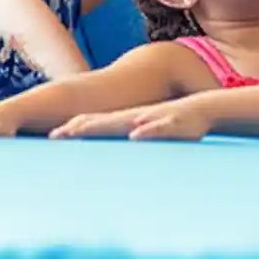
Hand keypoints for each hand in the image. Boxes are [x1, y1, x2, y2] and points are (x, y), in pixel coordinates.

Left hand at [49, 99, 212, 140]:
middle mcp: (137, 118)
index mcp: (130, 121)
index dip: (75, 129)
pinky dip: (146, 131)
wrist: (206, 109)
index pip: (97, 124)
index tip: (52, 136)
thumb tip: (121, 149)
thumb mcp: (152, 134)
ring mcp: (153, 119)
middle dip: (79, 128)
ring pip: (125, 122)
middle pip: (103, 122)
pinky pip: (157, 127)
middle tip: (54, 135)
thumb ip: (136, 140)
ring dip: (103, 126)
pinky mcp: (173, 123)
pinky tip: (136, 134)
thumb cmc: (177, 126)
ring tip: (83, 131)